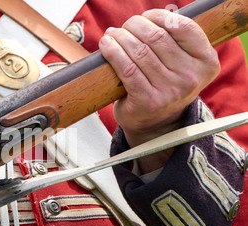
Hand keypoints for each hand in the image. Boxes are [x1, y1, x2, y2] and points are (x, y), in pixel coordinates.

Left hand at [99, 9, 219, 172]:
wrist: (155, 124)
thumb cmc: (165, 86)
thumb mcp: (182, 64)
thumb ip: (176, 41)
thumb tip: (154, 15)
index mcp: (206, 63)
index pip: (185, 28)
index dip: (161, 16)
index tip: (147, 16)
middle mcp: (190, 78)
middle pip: (156, 37)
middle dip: (135, 25)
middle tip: (125, 26)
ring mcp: (169, 91)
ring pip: (139, 52)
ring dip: (120, 37)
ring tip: (112, 34)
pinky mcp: (147, 101)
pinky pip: (127, 69)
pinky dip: (113, 52)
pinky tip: (106, 45)